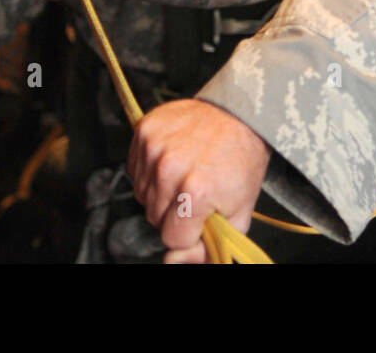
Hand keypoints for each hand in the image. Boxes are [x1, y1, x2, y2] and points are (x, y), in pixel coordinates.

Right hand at [128, 99, 271, 263]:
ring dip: (161, 191)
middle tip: (197, 191)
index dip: (189, 231)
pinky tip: (174, 159)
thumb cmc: (240, 162)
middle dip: (174, 211)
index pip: (172, 237)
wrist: (239, 114)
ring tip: (186, 172)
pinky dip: (151, 169)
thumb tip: (175, 262)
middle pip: (154, 217)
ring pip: (143, 195)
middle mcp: (169, 168)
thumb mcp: (239, 211)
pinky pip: (135, 168)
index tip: (202, 214)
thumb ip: (209, 247)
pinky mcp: (144, 130)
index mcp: (195, 191)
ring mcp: (154, 147)